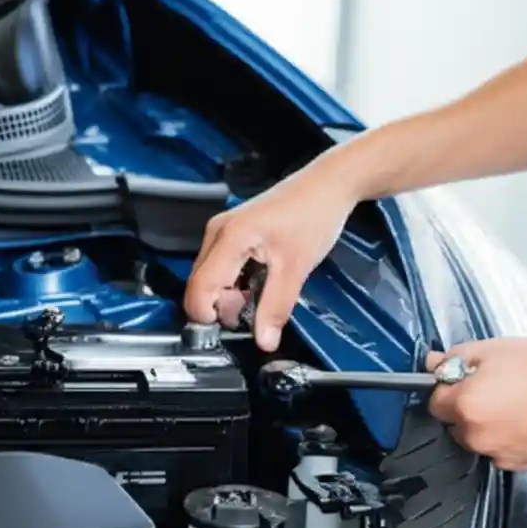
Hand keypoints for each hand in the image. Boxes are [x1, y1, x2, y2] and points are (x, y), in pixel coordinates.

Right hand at [184, 167, 357, 351]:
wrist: (328, 185)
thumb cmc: (314, 215)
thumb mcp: (297, 268)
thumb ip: (276, 307)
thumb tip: (264, 342)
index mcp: (228, 238)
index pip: (198, 290)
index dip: (209, 317)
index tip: (236, 327)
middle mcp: (217, 232)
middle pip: (200, 286)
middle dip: (224, 307)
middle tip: (258, 309)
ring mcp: (222, 230)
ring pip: (210, 279)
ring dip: (232, 295)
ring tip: (264, 291)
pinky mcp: (232, 233)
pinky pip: (221, 268)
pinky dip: (237, 282)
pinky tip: (261, 279)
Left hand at [427, 338, 526, 470]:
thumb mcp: (499, 348)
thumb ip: (459, 357)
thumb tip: (435, 363)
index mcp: (467, 405)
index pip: (435, 400)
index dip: (450, 386)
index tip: (464, 377)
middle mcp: (478, 436)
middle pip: (456, 422)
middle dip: (469, 405)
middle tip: (498, 384)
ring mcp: (500, 455)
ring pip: (480, 438)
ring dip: (490, 422)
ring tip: (521, 399)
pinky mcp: (523, 465)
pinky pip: (503, 450)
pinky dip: (510, 437)